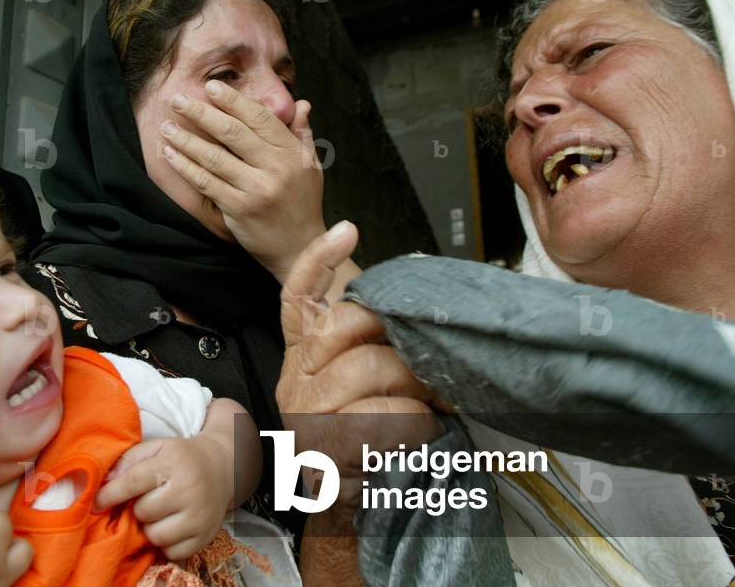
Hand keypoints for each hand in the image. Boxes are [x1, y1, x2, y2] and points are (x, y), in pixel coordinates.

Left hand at [93, 433, 232, 559]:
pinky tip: (171, 525)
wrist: (222, 468)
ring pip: (156, 535)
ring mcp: (199, 516)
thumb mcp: (156, 448)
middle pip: (144, 511)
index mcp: (174, 463)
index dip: (110, 494)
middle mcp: (189, 489)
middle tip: (148, 499)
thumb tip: (104, 482)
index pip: (134, 481)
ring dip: (150, 527)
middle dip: (138, 507)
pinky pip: (172, 552)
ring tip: (159, 514)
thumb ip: (128, 460)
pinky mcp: (205, 537)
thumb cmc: (180, 458)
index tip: (95, 503)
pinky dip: (166, 543)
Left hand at [162, 79, 326, 281]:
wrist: (301, 249)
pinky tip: (170, 155)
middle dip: (201, 113)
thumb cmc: (303, 204)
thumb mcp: (311, 167)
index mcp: (292, 153)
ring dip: (186, 139)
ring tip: (166, 126)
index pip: (260, 118)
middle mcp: (275, 168)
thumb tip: (301, 104)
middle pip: (232, 133)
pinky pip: (206, 183)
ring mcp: (256, 189)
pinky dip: (185, 167)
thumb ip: (302, 134)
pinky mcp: (238, 209)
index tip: (212, 88)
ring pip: (214, 157)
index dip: (233, 101)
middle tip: (178, 100)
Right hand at [277, 222, 446, 516]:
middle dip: (399, 341)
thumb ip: (372, 347)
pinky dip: (415, 421)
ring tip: (439, 402)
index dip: (316, 260)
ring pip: (367, 370)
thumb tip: (413, 312)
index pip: (297, 298)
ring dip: (417, 386)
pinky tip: (424, 430)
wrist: (349, 507)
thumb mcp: (364, 385)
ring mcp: (305, 415)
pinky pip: (382, 416)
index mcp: (303, 357)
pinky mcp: (325, 448)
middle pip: (342, 328)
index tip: (346, 228)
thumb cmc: (367, 438)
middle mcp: (295, 380)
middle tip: (436, 363)